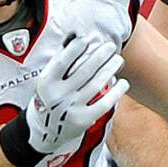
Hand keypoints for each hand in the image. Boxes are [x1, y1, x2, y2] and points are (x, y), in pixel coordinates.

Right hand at [24, 33, 127, 155]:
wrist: (44, 131)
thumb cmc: (49, 97)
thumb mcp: (48, 79)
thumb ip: (60, 61)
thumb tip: (76, 36)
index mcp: (46, 82)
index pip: (62, 61)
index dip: (75, 48)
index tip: (87, 39)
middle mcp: (58, 95)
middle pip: (84, 70)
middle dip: (100, 55)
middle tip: (111, 46)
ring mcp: (71, 108)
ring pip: (96, 84)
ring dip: (110, 69)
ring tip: (118, 60)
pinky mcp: (83, 120)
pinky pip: (104, 103)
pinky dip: (116, 92)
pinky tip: (123, 83)